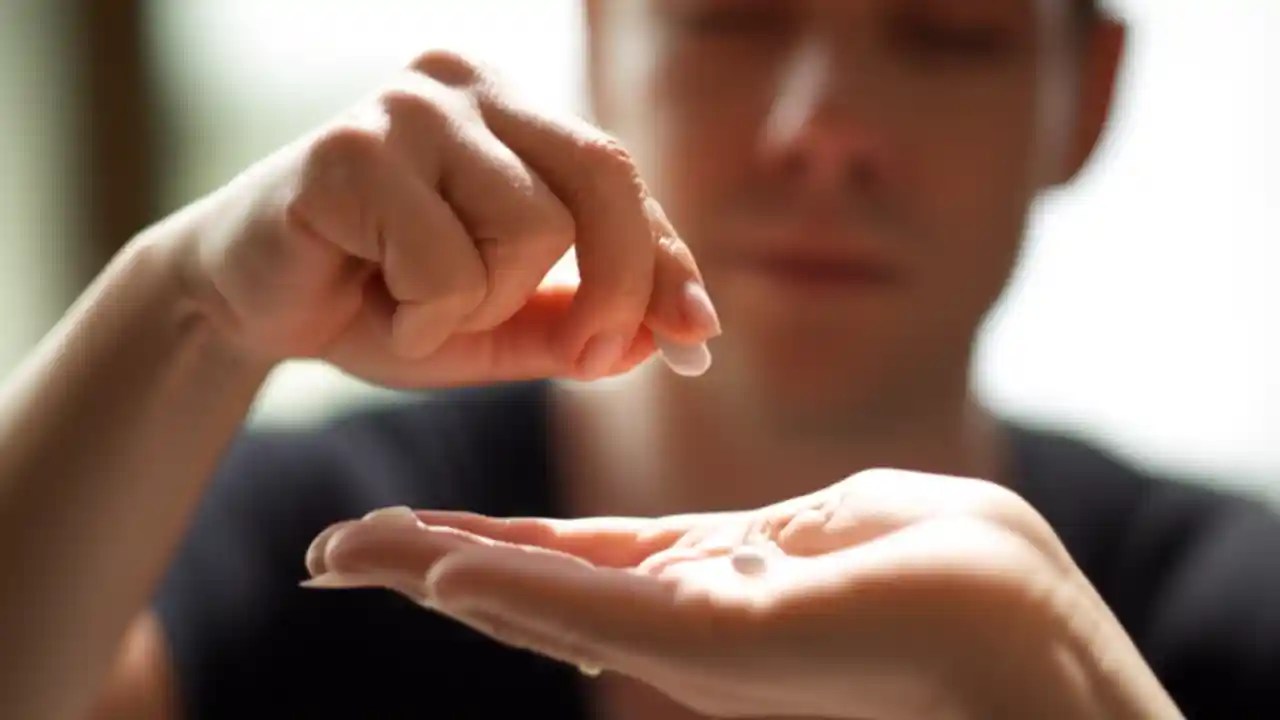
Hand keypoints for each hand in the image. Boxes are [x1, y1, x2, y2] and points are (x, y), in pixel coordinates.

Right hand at [164, 50, 719, 385]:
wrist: (244, 303)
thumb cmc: (376, 300)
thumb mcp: (495, 319)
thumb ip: (575, 319)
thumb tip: (671, 334)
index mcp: (508, 110)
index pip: (617, 175)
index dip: (665, 259)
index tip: (700, 332)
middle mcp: (465, 85)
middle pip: (602, 176)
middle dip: (621, 284)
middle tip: (589, 358)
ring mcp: (404, 109)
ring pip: (532, 228)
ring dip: (486, 305)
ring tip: (419, 306)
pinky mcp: (347, 151)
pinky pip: (448, 263)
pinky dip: (424, 316)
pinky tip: (371, 297)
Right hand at [303, 470, 1176, 718]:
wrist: (1046, 656)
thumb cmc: (963, 584)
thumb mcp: (850, 529)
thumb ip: (762, 545)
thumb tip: (716, 557)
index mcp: (715, 583)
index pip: (575, 560)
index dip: (484, 545)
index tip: (396, 533)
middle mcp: (686, 621)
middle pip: (536, 585)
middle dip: (432, 565)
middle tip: (331, 550)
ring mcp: (699, 641)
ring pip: (550, 601)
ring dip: (449, 574)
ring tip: (356, 550)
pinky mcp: (733, 646)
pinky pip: (611, 611)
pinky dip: (524, 594)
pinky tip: (450, 572)